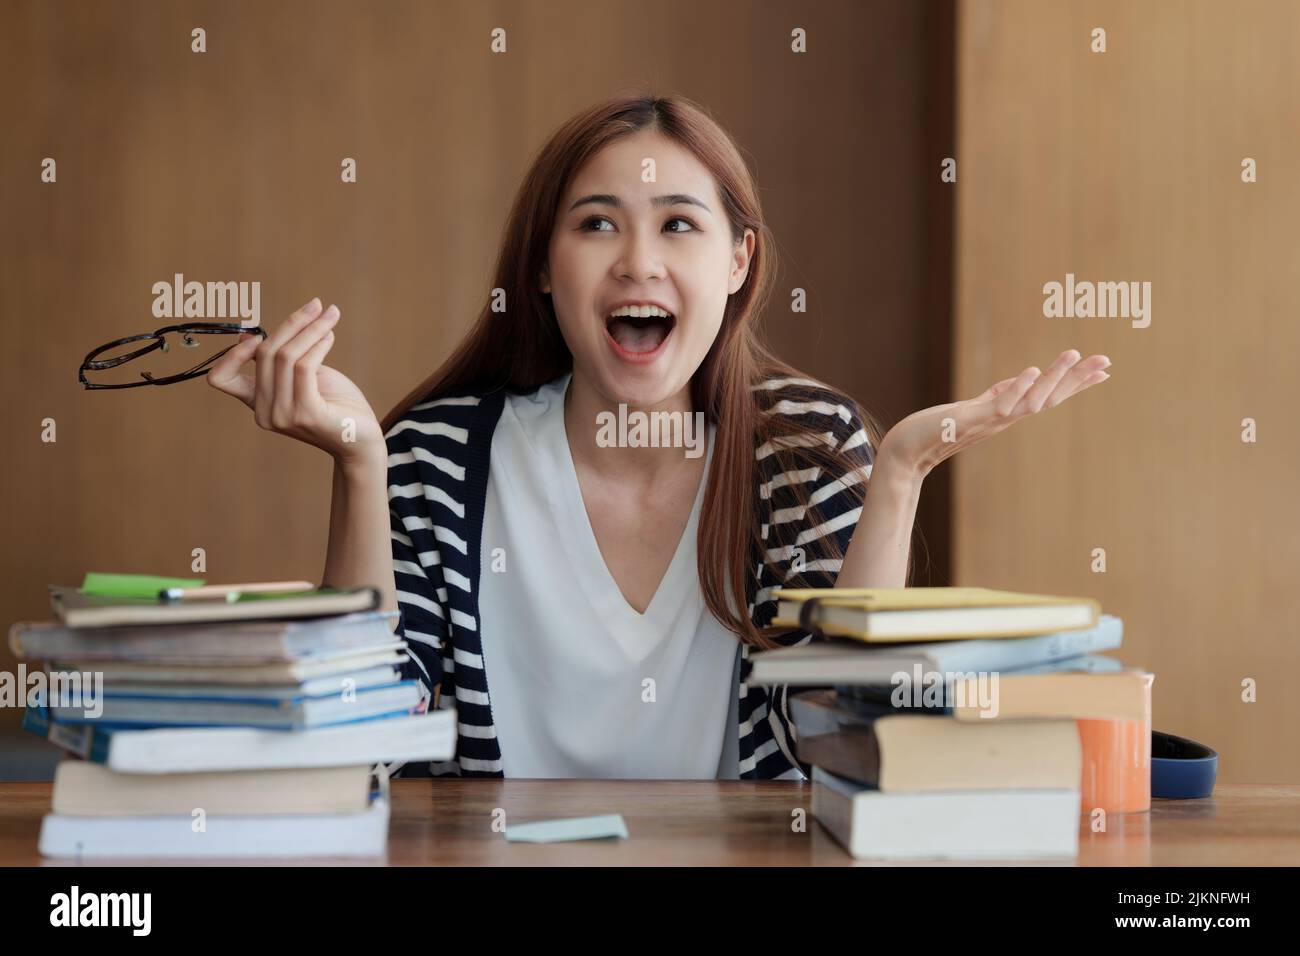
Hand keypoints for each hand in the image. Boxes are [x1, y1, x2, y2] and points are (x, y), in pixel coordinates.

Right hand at [206, 297, 384, 464]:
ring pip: (285, 356)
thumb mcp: (302, 378)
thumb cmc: (334, 406)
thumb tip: (248, 335)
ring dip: (311, 329)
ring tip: (330, 316)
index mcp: (257, 403)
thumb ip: (278, 360)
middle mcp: (264, 412)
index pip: (220, 379)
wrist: (361, 440)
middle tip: (316, 305)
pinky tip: (330, 336)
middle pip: (265, 353)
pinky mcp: (306, 413)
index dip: (232, 353)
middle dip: (292, 323)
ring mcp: (283, 415)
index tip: (257, 334)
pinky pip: (304, 366)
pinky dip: (317, 344)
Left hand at [878, 349, 1110, 478]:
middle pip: (1049, 398)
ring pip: (1031, 400)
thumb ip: (998, 396)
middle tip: (1106, 360)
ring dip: (1053, 379)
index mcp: (1007, 414)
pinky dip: (1017, 388)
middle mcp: (1004, 419)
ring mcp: (988, 421)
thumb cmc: (936, 431)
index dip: (1076, 384)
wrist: (905, 452)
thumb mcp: (973, 409)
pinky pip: (999, 405)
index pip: (1049, 396)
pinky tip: (1032, 371)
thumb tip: (1021, 380)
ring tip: (1073, 355)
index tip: (1105, 370)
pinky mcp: (969, 421)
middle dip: (1077, 379)